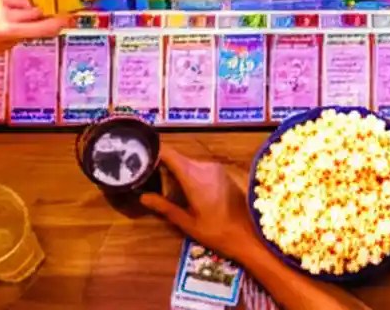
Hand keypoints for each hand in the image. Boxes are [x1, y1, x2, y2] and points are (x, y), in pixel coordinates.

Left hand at [0, 0, 67, 61]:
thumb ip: (3, 46)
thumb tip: (16, 39)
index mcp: (8, 30)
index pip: (41, 27)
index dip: (58, 25)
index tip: (69, 23)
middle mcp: (8, 13)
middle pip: (37, 14)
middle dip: (42, 21)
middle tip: (43, 28)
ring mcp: (0, 2)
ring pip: (27, 4)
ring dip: (29, 13)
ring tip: (21, 23)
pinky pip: (13, 0)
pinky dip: (17, 7)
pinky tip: (7, 14)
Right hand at [141, 148, 259, 260]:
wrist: (249, 235)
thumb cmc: (216, 231)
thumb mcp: (187, 222)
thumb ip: (164, 207)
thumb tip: (143, 197)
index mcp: (194, 176)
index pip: (169, 154)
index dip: (154, 153)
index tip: (140, 160)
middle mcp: (205, 166)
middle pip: (178, 159)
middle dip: (164, 167)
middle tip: (149, 180)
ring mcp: (216, 168)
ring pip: (189, 164)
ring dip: (177, 173)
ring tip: (165, 188)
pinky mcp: (223, 173)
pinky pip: (200, 168)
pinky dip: (190, 175)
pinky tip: (185, 191)